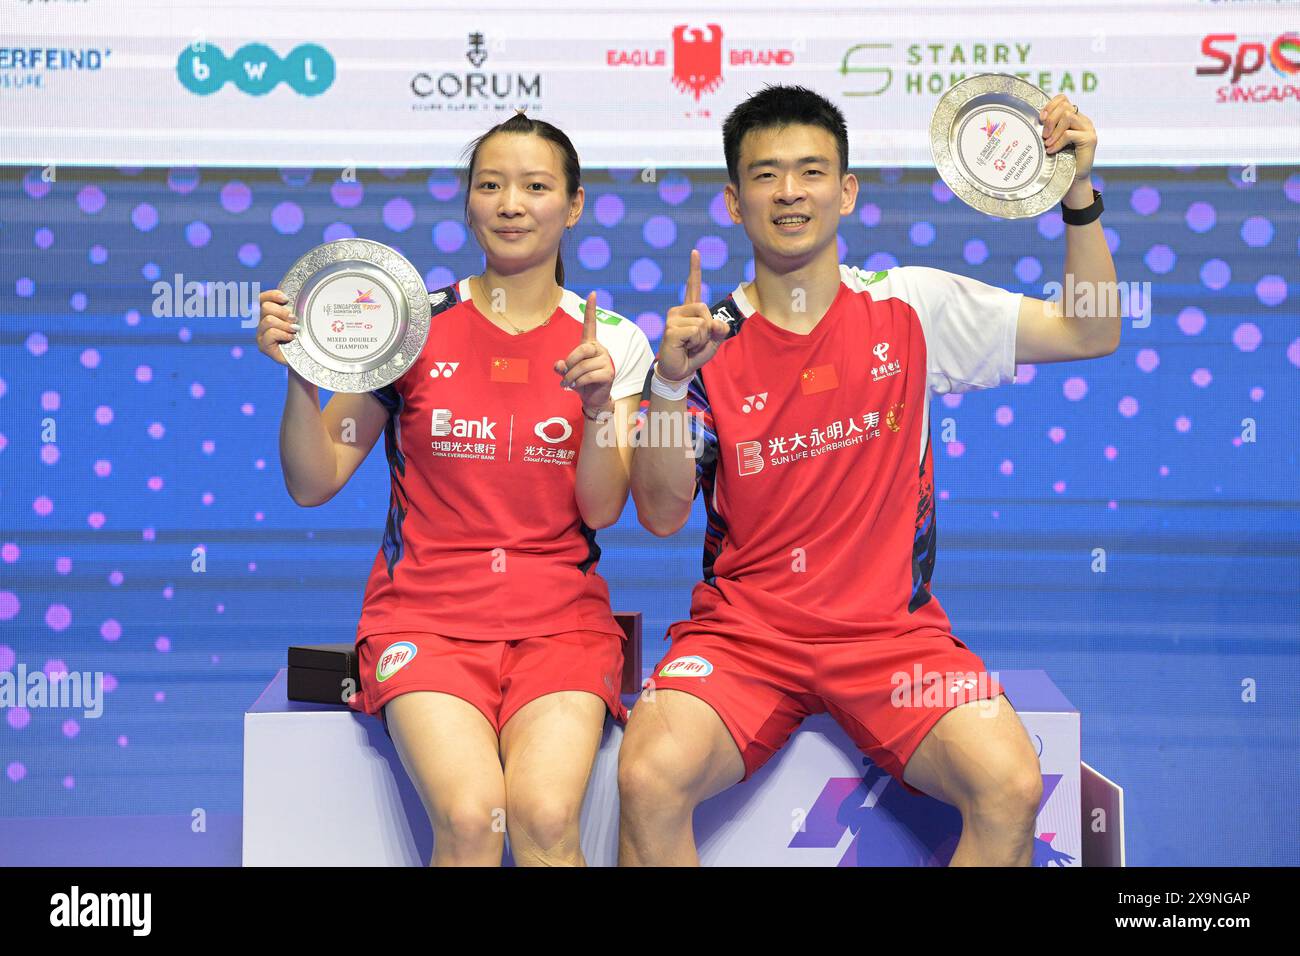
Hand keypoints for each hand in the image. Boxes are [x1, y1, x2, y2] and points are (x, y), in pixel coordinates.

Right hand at [256, 288, 297, 365]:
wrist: (306, 359)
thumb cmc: (304, 337)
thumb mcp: (301, 320)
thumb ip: (295, 306)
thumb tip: (294, 285)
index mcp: (269, 314)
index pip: (262, 298)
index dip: (272, 295)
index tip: (286, 298)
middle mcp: (262, 323)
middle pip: (265, 307)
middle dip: (282, 312)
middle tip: (294, 320)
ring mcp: (261, 335)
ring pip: (268, 320)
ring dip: (284, 324)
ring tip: (295, 330)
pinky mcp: (263, 346)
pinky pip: (270, 333)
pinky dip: (283, 334)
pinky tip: (291, 338)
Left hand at [553, 290, 615, 413]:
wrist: (593, 398)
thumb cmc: (580, 381)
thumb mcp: (567, 372)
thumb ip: (561, 367)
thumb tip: (558, 366)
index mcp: (590, 345)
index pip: (591, 324)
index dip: (591, 309)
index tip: (592, 293)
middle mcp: (600, 349)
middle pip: (582, 349)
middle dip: (570, 362)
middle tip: (565, 373)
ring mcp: (606, 361)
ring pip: (583, 366)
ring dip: (571, 377)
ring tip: (567, 384)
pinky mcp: (609, 373)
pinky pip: (589, 375)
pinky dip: (579, 382)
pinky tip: (576, 386)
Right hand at [656, 249, 729, 381]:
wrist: (679, 371)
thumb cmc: (694, 354)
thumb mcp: (713, 341)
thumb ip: (719, 330)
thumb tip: (716, 323)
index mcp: (688, 311)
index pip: (693, 286)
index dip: (694, 269)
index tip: (695, 251)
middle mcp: (678, 311)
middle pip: (704, 309)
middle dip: (708, 329)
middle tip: (696, 341)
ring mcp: (672, 319)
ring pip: (702, 323)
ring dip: (702, 339)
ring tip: (690, 345)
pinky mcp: (671, 329)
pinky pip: (696, 331)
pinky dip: (696, 343)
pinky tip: (685, 347)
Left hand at [1039, 95, 1096, 180]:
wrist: (1074, 179)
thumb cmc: (1060, 160)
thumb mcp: (1053, 140)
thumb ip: (1049, 128)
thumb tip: (1035, 119)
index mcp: (1075, 117)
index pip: (1063, 99)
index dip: (1050, 105)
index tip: (1041, 119)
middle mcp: (1083, 120)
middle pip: (1065, 106)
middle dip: (1050, 119)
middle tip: (1044, 135)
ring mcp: (1088, 129)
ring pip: (1068, 116)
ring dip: (1054, 130)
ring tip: (1048, 143)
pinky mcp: (1090, 139)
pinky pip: (1069, 134)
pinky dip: (1058, 142)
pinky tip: (1051, 151)